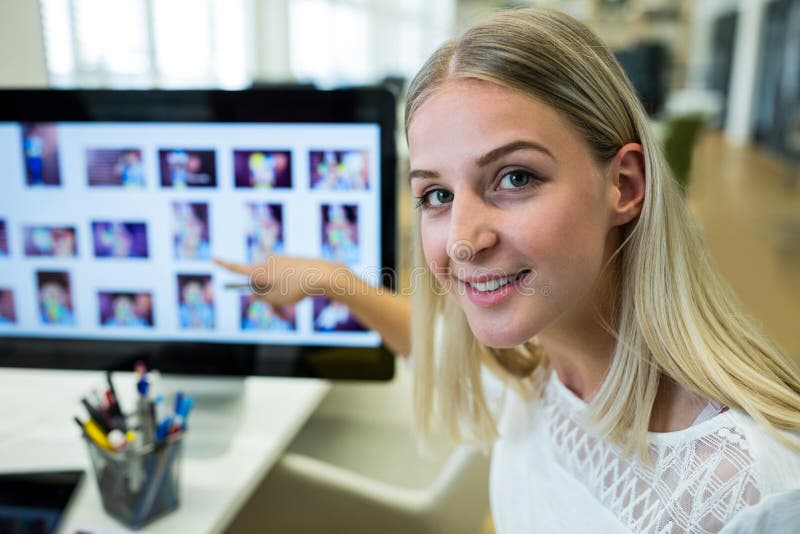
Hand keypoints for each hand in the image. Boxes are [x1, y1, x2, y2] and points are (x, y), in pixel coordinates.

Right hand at [213, 256, 336, 306]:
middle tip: (279, 315)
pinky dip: (287, 290)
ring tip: (291, 311)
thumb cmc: (297, 288)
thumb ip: (261, 297)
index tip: (213, 258)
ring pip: (274, 283)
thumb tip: (254, 293)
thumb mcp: (276, 299)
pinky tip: (299, 296)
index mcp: (260, 270)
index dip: (224, 265)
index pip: (238, 268)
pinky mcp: (292, 263)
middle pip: (259, 283)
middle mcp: (269, 263)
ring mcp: (281, 262)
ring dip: (279, 298)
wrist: (323, 274)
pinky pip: (284, 278)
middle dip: (266, 299)